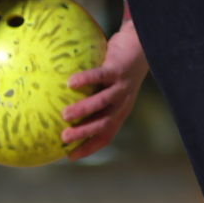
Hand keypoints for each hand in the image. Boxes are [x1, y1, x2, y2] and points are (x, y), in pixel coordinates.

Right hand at [61, 22, 148, 160]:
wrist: (140, 46)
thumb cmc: (118, 70)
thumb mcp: (109, 91)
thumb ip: (93, 101)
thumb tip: (63, 112)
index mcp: (119, 113)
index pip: (105, 137)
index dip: (89, 148)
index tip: (70, 156)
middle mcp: (121, 104)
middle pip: (103, 124)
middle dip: (84, 134)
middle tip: (64, 138)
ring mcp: (121, 87)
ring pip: (102, 103)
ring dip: (83, 110)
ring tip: (65, 114)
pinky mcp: (118, 70)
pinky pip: (101, 76)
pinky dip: (86, 80)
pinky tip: (71, 83)